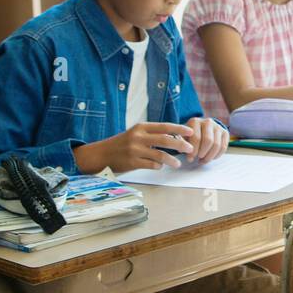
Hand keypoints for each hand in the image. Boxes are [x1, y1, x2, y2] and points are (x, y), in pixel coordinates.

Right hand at [74, 122, 194, 173]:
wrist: (101, 154)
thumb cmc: (122, 143)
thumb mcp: (136, 134)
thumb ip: (152, 134)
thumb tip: (175, 136)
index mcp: (141, 127)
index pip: (165, 126)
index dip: (179, 128)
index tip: (191, 132)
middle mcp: (138, 137)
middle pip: (166, 140)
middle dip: (181, 144)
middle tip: (190, 149)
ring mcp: (135, 150)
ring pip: (160, 155)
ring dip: (172, 160)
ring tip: (179, 163)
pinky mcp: (132, 162)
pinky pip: (151, 165)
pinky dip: (158, 166)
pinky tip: (160, 166)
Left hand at [185, 116, 228, 164]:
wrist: (201, 128)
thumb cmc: (190, 135)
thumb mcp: (183, 137)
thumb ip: (182, 144)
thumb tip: (187, 155)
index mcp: (195, 121)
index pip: (196, 137)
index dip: (193, 150)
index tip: (190, 159)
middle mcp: (208, 122)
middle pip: (208, 141)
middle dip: (203, 153)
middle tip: (198, 159)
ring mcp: (218, 127)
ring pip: (217, 145)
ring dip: (210, 156)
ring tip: (203, 160)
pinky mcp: (225, 132)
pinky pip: (223, 147)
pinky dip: (217, 155)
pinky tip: (211, 158)